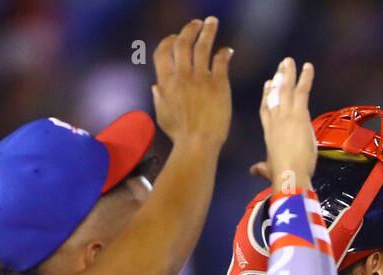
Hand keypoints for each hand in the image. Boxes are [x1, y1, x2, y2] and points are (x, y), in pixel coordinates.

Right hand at [151, 17, 231, 149]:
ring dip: (207, 31)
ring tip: (212, 22)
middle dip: (190, 29)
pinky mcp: (219, 85)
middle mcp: (182, 76)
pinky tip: (227, 50)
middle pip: (183, 43)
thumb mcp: (162, 114)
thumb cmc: (180, 134)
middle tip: (197, 23)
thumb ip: (159, 97)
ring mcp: (201, 79)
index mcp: (165, 82)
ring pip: (202, 47)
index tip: (175, 37)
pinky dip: (224, 53)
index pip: (163, 51)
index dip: (169, 41)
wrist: (198, 143)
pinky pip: (221, 62)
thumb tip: (155, 85)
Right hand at [252, 58, 317, 193]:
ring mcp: (285, 115)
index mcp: (268, 131)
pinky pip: (302, 91)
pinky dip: (305, 78)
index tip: (268, 84)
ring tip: (289, 61)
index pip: (266, 109)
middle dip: (277, 80)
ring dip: (288, 74)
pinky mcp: (298, 114)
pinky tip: (308, 67)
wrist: (289, 175)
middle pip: (274, 95)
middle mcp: (274, 119)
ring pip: (285, 89)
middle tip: (280, 67)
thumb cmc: (280, 175)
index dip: (267, 96)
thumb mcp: (269, 170)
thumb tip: (253, 171)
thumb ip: (262, 168)